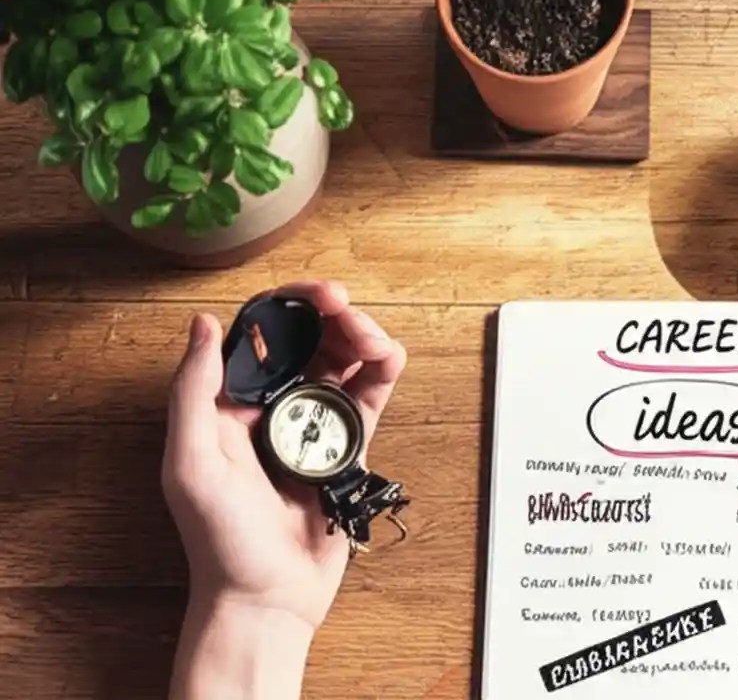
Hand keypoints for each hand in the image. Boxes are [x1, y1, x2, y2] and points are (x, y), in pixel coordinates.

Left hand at [162, 280, 406, 698]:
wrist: (267, 597)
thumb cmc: (220, 540)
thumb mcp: (190, 463)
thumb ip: (194, 392)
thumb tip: (205, 324)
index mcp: (229, 402)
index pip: (263, 334)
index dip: (292, 306)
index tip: (322, 299)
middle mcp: (272, 406)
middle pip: (310, 341)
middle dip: (335, 318)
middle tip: (353, 315)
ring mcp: (311, 425)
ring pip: (343, 362)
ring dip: (363, 340)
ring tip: (376, 345)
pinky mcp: (346, 447)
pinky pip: (368, 399)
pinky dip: (383, 373)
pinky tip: (389, 361)